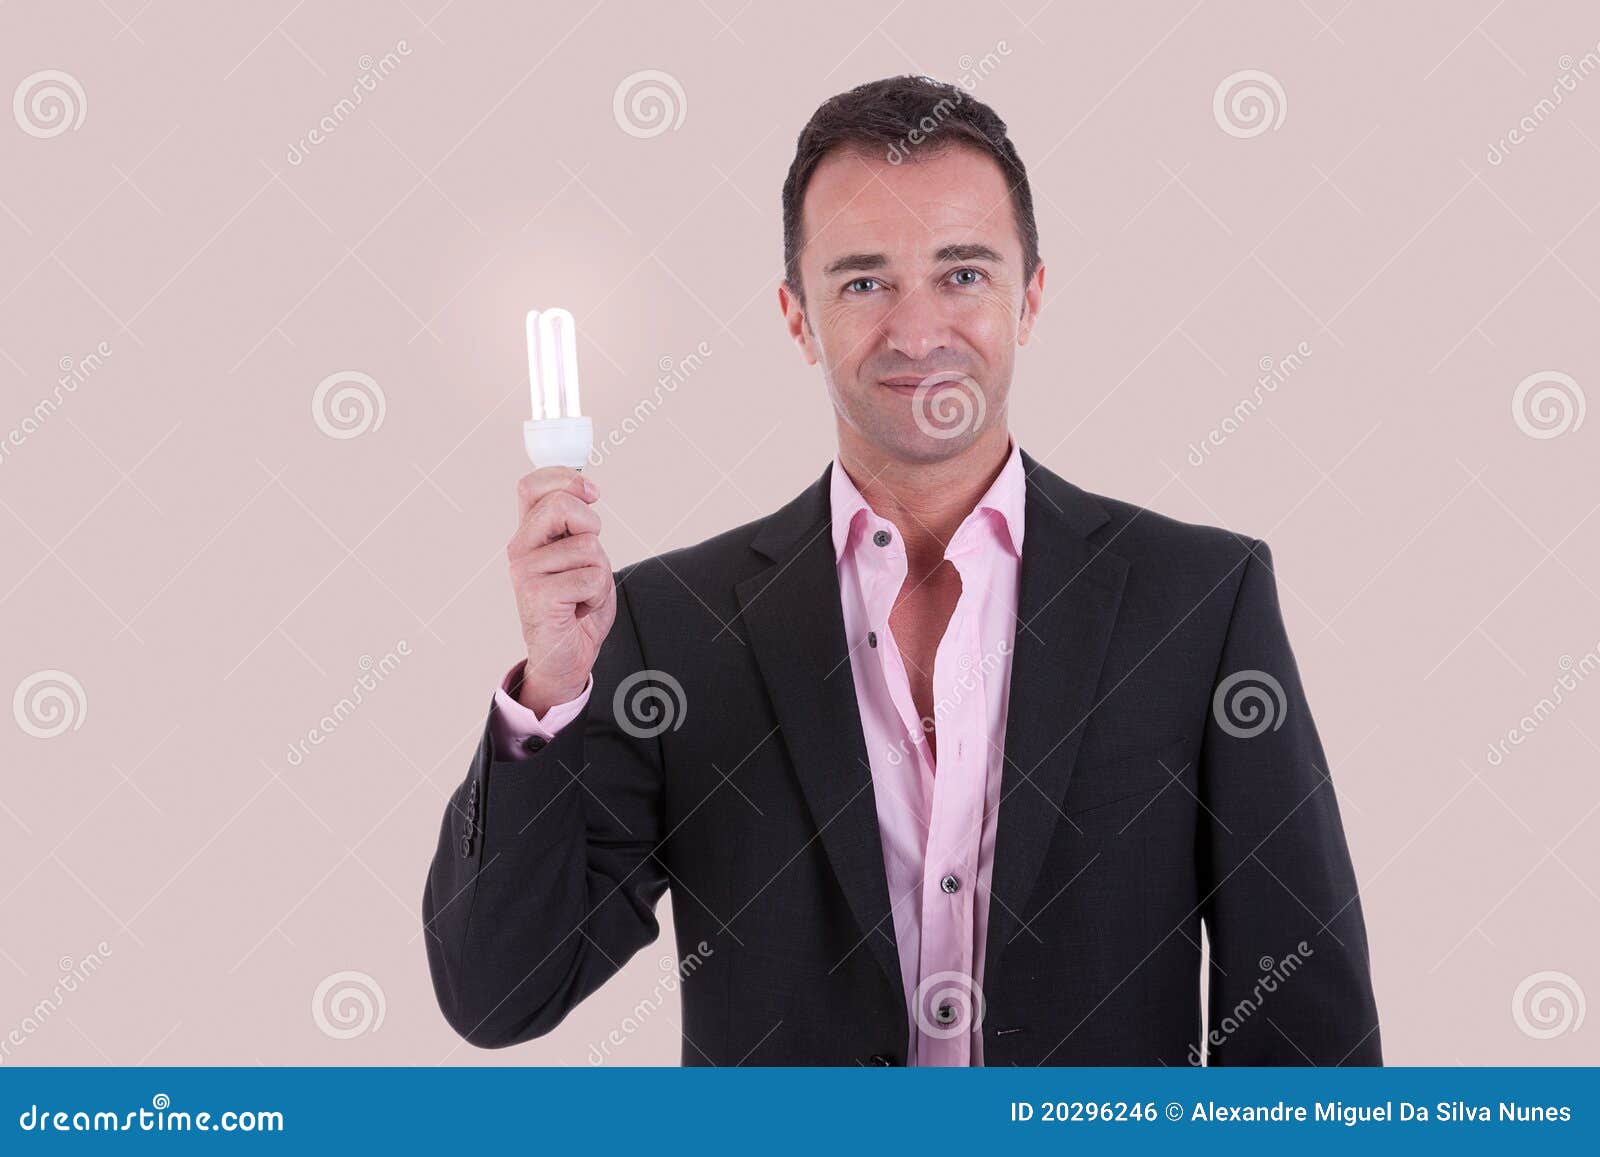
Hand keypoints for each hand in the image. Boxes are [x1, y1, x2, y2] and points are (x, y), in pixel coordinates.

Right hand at [506, 467, 614, 715]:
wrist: (567, 657)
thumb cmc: (577, 606)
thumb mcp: (582, 557)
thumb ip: (578, 527)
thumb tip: (586, 490)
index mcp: (529, 535)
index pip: (531, 485)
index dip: (566, 478)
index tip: (592, 494)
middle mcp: (520, 549)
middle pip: (559, 505)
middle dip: (590, 525)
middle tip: (588, 556)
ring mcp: (525, 571)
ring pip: (587, 546)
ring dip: (599, 573)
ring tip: (582, 594)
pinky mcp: (537, 595)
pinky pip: (592, 577)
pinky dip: (597, 595)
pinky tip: (579, 609)